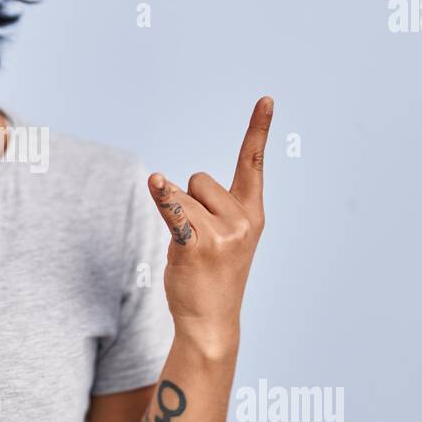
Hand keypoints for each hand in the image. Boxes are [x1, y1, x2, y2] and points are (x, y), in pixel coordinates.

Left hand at [147, 96, 272, 352]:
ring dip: (176, 219)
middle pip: (200, 180)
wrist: (211, 322)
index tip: (265, 98)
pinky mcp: (195, 245)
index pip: (253, 163)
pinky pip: (173, 211)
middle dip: (190, 202)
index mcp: (253, 214)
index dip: (258, 129)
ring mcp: (221, 233)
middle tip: (200, 241)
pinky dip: (163, 197)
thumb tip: (168, 185)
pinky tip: (155, 182)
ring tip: (189, 253)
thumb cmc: (213, 275)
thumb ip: (211, 207)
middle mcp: (242, 220)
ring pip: (181, 196)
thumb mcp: (226, 237)